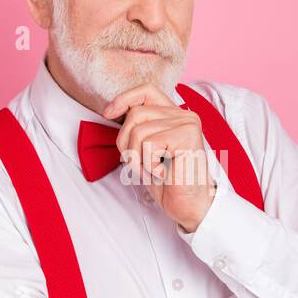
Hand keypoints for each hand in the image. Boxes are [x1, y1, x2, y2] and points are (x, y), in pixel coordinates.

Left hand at [102, 83, 216, 232]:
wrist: (189, 206)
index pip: (146, 90)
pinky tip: (162, 173)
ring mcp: (187, 123)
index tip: (108, 114)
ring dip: (136, 158)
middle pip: (135, 114)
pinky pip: (149, 143)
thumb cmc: (168, 182)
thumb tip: (111, 111)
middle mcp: (184, 115)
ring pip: (139, 130)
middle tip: (138, 165)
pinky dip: (148, 164)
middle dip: (125, 142)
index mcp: (174, 115)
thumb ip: (136, 128)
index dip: (124, 99)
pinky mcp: (187, 136)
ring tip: (151, 171)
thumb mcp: (145, 151)